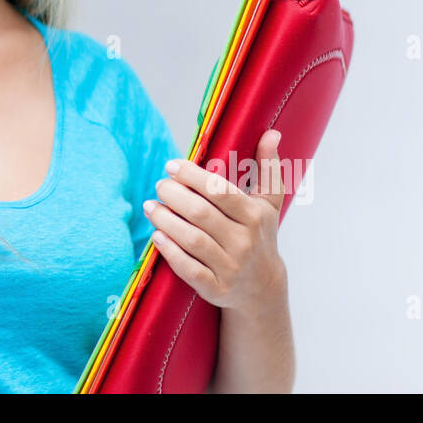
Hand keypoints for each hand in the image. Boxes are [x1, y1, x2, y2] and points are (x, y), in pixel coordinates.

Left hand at [143, 128, 287, 316]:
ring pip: (191, 240)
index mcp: (254, 216)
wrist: (262, 288)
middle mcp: (244, 242)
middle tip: (159, 185)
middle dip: (174, 196)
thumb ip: (268, 167)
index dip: (193, 176)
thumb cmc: (259, 235)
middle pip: (201, 213)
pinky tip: (156, 235)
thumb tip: (271, 133)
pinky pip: (188, 269)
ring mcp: (230, 267)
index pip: (220, 191)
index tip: (172, 166)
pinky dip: (170, 252)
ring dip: (165, 220)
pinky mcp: (216, 288)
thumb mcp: (269, 203)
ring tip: (150, 206)